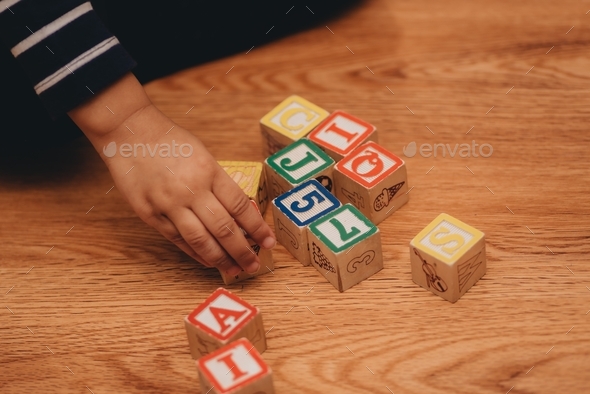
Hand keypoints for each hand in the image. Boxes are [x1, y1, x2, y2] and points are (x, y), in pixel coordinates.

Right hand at [69, 74, 274, 274]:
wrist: (129, 132)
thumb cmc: (170, 141)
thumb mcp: (203, 155)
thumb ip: (218, 183)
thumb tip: (237, 212)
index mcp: (209, 172)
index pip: (240, 207)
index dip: (257, 228)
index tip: (269, 242)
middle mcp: (191, 190)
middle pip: (223, 229)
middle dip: (243, 251)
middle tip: (254, 265)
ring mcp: (168, 204)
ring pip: (200, 240)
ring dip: (220, 259)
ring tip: (234, 270)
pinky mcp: (149, 214)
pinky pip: (177, 239)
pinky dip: (195, 253)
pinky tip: (208, 261)